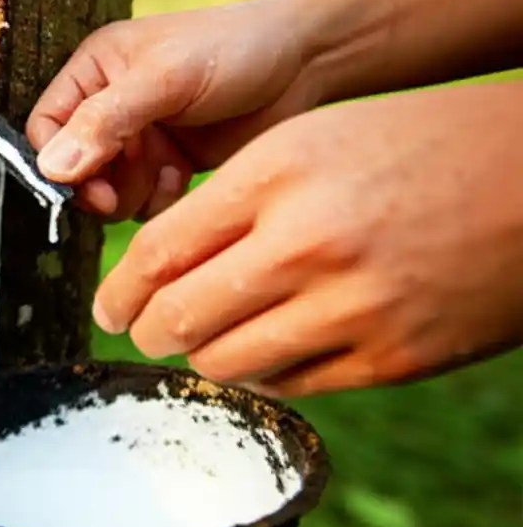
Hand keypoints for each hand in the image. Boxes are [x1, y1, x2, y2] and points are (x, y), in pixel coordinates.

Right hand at [26, 0, 326, 220]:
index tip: (89, 187)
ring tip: (163, 176)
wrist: (307, 64)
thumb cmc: (235, 49)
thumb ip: (106, 121)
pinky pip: (140, 202)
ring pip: (105, 190)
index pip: (45, 128)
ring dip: (128, 195)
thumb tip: (51, 168)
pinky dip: (156, 201)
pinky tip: (182, 179)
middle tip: (119, 198)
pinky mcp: (168, 165)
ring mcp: (139, 138)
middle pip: (71, 167)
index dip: (57, 163)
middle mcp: (108, 105)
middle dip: (96, 185)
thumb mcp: (165, 79)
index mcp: (94, 71)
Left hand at [93, 82, 522, 397]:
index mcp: (277, 174)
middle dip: (148, 332)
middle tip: (146, 331)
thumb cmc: (418, 147)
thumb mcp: (314, 141)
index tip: (108, 307)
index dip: (120, 289)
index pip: (159, 250)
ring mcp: (353, 307)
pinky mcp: (392, 358)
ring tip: (205, 341)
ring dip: (203, 357)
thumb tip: (159, 267)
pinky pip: (290, 385)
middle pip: (178, 316)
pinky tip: (269, 352)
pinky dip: (265, 374)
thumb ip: (231, 200)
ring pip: (225, 361)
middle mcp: (307, 243)